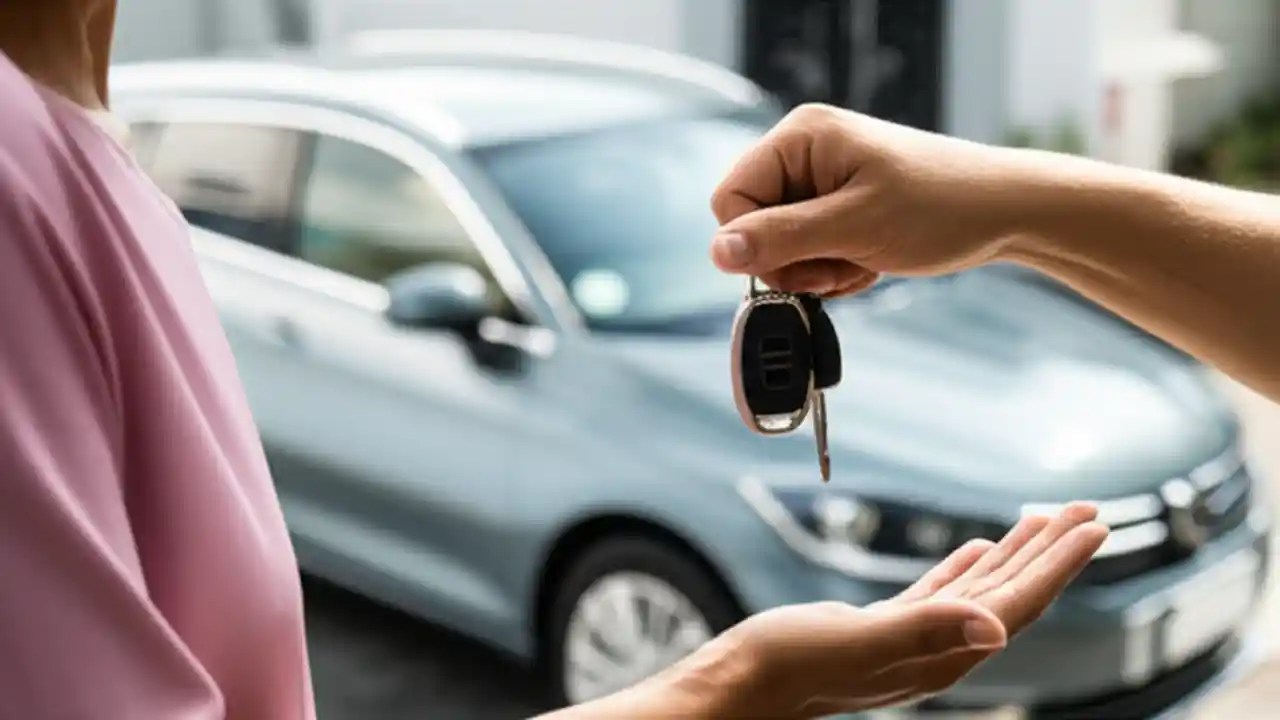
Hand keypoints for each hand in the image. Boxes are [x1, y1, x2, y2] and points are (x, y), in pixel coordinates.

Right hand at [651, 503, 1106, 718]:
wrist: (739, 686)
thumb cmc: (789, 665)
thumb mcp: (858, 640)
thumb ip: (925, 628)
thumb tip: (996, 626)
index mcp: (940, 656)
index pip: (1015, 603)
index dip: (1058, 565)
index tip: (1095, 526)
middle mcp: (935, 652)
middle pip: (1010, 596)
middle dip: (1050, 554)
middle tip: (1088, 511)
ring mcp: (910, 643)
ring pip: (979, 593)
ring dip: (1015, 556)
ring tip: (1044, 522)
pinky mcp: (881, 631)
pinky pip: (940, 596)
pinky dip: (964, 569)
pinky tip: (975, 550)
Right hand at [709, 103, 1035, 295]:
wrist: (1005, 214)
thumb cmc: (942, 206)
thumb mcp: (855, 227)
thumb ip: (782, 238)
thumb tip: (717, 253)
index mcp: (800, 137)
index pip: (730, 198)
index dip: (755, 243)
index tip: (802, 266)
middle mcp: (805, 152)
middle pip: (754, 224)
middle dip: (793, 260)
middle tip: (840, 267)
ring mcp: (822, 179)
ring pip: (781, 245)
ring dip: (817, 270)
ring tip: (862, 263)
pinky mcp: (839, 206)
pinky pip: (808, 250)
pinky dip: (834, 269)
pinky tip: (869, 263)